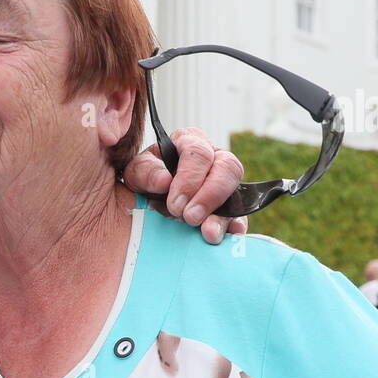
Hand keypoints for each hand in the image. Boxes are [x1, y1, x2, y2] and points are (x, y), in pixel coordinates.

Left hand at [121, 127, 247, 244]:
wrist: (147, 202)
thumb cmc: (144, 181)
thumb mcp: (136, 173)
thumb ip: (145, 172)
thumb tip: (165, 180)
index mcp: (188, 142)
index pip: (198, 153)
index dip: (189, 179)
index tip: (175, 204)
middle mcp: (213, 158)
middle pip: (227, 167)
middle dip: (210, 195)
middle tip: (190, 218)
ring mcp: (224, 182)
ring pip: (236, 191)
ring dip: (223, 215)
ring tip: (208, 234)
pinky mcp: (231, 205)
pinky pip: (241, 214)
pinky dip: (237, 225)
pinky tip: (232, 235)